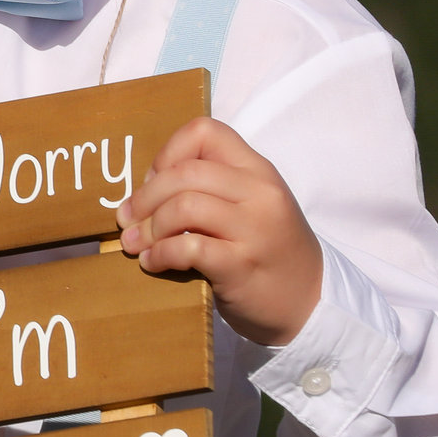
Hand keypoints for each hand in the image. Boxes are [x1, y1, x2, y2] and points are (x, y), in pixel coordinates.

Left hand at [116, 117, 322, 346]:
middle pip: (184, 172)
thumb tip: (147, 186)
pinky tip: (152, 263)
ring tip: (135, 243)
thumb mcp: (252, 205)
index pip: (206, 132)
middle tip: (127, 218)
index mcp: (258, 170)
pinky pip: (188, 248)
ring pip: (183, 207)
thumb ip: (214, 187)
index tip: (152, 180)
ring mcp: (254, 229)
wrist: (310, 304)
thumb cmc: (268, 251)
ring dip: (148, 227)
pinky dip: (160, 254)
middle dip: (144, 196)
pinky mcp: (242, 265)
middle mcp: (260, 193)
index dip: (167, 152)